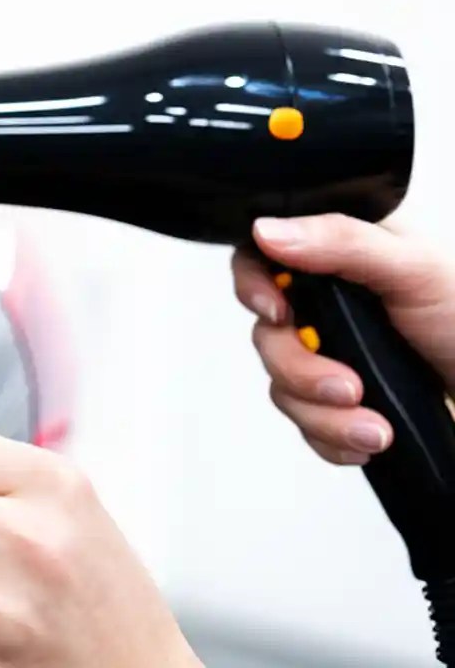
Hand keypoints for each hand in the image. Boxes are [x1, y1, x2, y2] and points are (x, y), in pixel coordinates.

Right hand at [232, 214, 454, 464]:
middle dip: (301, 371)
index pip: (261, 258)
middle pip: (266, 334)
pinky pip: (303, 424)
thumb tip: (268, 230)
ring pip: (282, 386)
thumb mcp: (415, 269)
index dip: (253, 286)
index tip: (278, 313)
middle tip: (347, 386)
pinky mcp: (333, 399)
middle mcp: (325, 305)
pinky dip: (332, 437)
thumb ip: (342, 242)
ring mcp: (328, 354)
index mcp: (337, 256)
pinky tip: (369, 435)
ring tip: (374, 426)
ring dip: (323, 414)